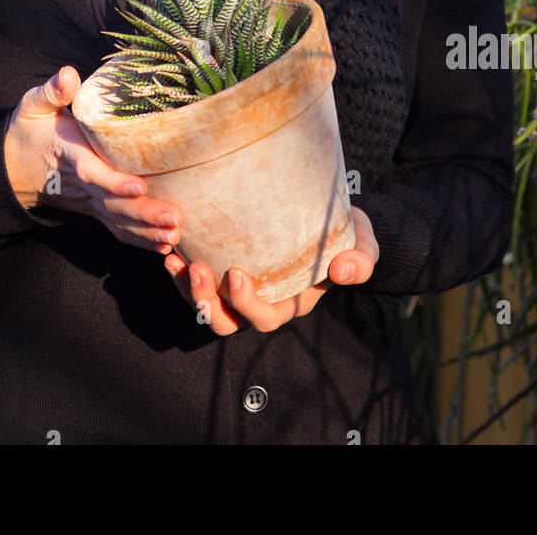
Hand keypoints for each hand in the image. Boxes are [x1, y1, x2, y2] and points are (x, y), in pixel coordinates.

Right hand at [2, 66, 184, 253]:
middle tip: (175, 219)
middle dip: (143, 214)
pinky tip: (165, 247)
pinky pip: (117, 228)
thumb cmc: (30, 128)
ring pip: (117, 220)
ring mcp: (88, 200)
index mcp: (69, 153)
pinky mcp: (95, 209)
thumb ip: (52, 91)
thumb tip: (68, 75)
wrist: (13, 166)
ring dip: (146, 231)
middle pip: (112, 203)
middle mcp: (80, 184)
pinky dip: (140, 240)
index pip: (92, 172)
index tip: (141, 186)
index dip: (114, 182)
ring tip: (175, 237)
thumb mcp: (34, 105)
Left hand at [163, 206, 378, 333]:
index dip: (248, 305)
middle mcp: (262, 300)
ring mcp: (242, 287)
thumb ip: (360, 260)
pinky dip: (183, 271)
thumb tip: (346, 270)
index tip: (237, 275)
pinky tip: (173, 250)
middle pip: (228, 320)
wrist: (333, 217)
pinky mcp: (226, 265)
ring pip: (208, 304)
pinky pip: (199, 279)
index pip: (266, 316)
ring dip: (189, 288)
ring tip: (175, 261)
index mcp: (292, 301)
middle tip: (198, 270)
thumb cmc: (348, 235)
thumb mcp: (363, 245)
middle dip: (208, 302)